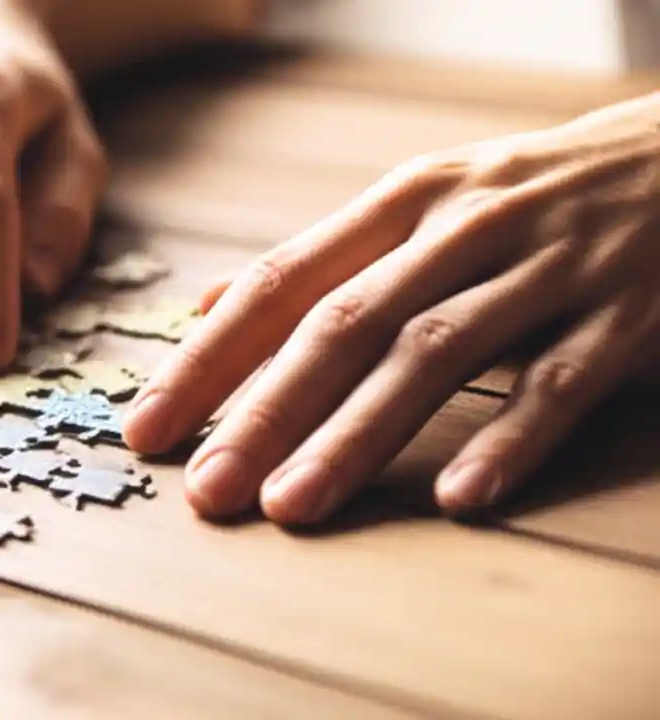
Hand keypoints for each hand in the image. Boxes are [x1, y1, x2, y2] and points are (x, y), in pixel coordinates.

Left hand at [124, 93, 659, 523]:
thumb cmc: (531, 194)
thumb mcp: (418, 203)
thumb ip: (319, 261)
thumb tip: (206, 307)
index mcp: (398, 205)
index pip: (280, 283)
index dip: (206, 359)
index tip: (147, 427)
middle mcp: (460, 230)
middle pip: (342, 324)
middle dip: (264, 411)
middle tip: (206, 490)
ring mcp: (546, 268)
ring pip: (433, 354)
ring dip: (356, 435)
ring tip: (293, 505)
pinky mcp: (629, 314)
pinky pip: (561, 382)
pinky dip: (508, 439)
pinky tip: (457, 497)